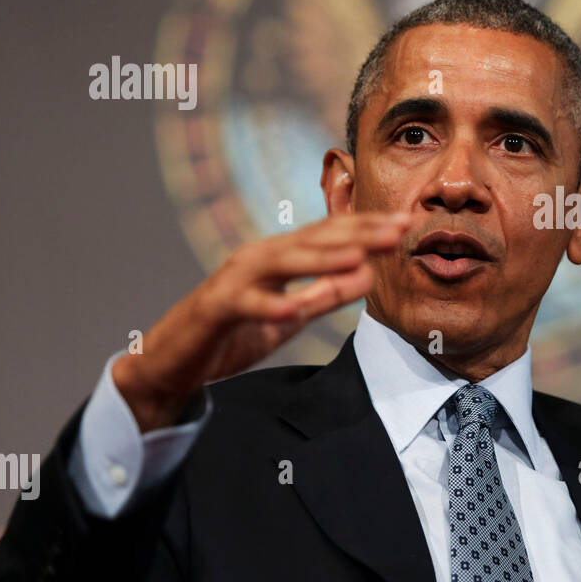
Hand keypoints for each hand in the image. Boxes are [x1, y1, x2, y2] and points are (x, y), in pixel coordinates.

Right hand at [112, 211, 407, 431]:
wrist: (175, 359)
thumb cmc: (234, 331)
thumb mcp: (290, 315)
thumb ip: (325, 295)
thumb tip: (368, 274)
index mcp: (278, 257)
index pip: (329, 235)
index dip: (368, 227)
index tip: (405, 222)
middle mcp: (258, 258)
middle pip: (313, 239)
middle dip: (357, 233)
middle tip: (397, 228)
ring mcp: (234, 280)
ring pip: (282, 263)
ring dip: (321, 259)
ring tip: (358, 256)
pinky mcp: (215, 309)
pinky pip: (246, 306)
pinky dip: (269, 306)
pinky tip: (293, 310)